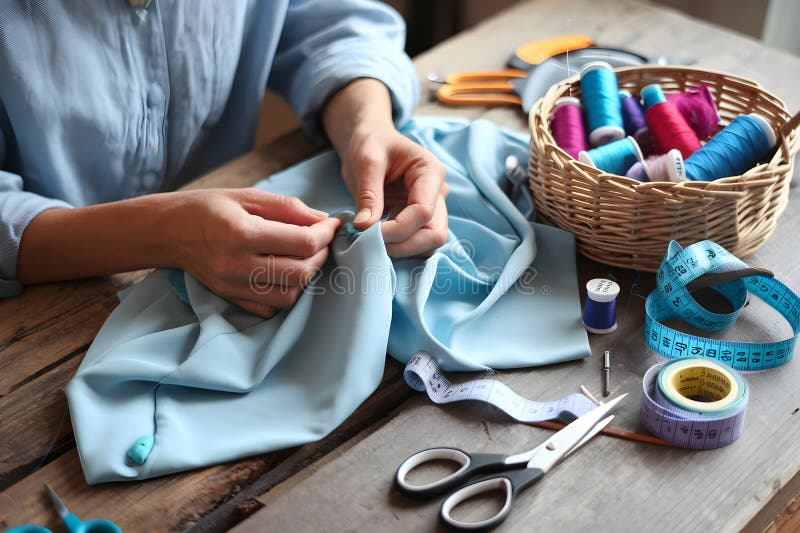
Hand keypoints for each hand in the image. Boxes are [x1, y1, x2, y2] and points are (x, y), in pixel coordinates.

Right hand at [166, 189, 339, 317]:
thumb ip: (289, 208)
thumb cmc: (210, 208)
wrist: (168, 231)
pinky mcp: (231, 299)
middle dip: (321, 255)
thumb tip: (324, 221)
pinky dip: (286, 293)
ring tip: (304, 257)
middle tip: (321, 241)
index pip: (303, 242)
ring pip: (290, 294)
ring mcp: (234, 287)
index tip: (332, 224)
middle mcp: (238, 265)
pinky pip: (271, 308)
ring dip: (306, 277)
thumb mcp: (248, 196)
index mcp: (243, 233)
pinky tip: (284, 274)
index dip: (326, 234)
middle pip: (302, 272)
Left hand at [341, 124, 447, 256]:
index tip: (366, 232)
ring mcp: (432, 209)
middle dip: (403, 245)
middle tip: (370, 242)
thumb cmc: (371, 143)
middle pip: (434, 234)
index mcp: (430, 172)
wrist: (371, 142)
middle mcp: (437, 193)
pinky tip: (376, 239)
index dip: (397, 229)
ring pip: (429, 244)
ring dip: (402, 250)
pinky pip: (417, 243)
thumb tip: (364, 227)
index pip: (423, 212)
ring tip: (371, 241)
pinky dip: (399, 248)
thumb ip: (368, 194)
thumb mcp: (366, 160)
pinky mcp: (420, 221)